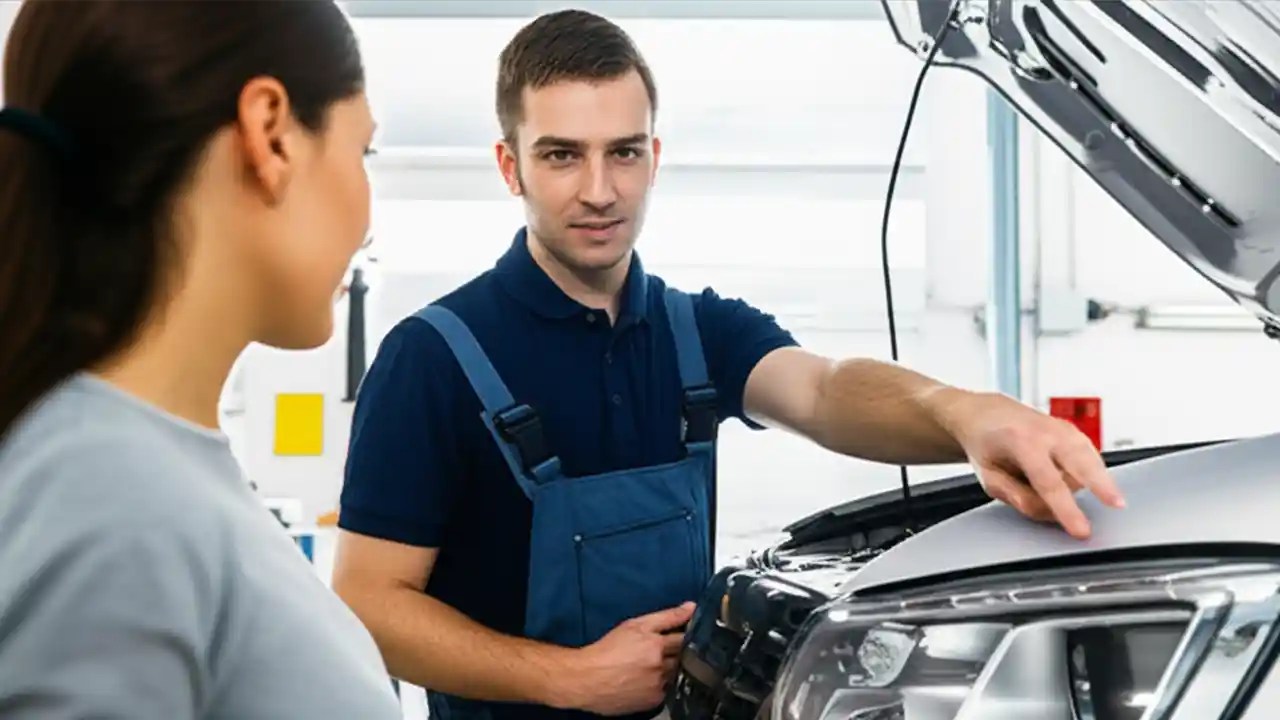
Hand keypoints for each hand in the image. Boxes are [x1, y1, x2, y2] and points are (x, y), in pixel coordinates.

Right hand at [563, 602, 694, 715]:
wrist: (587, 679)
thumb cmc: (607, 650)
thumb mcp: (635, 625)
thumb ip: (666, 616)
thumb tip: (691, 607)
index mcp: (657, 644)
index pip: (685, 637)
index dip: (688, 634)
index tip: (688, 633)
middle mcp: (660, 665)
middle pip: (683, 657)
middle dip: (681, 652)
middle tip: (669, 650)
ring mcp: (658, 685)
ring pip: (676, 674)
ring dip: (672, 669)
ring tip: (655, 665)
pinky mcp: (653, 701)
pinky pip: (667, 690)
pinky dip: (662, 684)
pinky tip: (649, 679)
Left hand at [938, 390, 1125, 538]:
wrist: (986, 413)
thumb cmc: (985, 444)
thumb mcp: (987, 475)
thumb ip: (1014, 494)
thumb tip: (1045, 510)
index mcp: (1019, 441)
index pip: (1048, 482)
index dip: (1067, 510)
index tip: (1081, 530)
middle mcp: (1044, 431)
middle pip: (1080, 460)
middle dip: (1101, 484)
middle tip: (1116, 506)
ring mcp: (1061, 427)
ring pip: (1090, 455)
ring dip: (1101, 479)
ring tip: (1111, 500)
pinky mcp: (1072, 431)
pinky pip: (1090, 452)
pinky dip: (1096, 469)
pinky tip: (1100, 484)